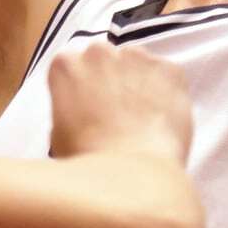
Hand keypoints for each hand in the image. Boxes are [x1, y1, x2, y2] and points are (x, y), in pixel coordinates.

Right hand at [49, 42, 192, 167]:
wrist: (132, 174)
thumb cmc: (88, 161)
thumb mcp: (58, 136)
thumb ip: (67, 110)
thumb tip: (81, 112)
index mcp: (66, 66)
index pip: (72, 66)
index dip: (82, 88)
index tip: (89, 106)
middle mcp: (100, 52)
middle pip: (105, 58)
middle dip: (109, 78)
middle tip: (115, 112)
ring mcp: (137, 57)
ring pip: (137, 63)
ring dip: (137, 81)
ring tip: (141, 116)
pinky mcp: (169, 69)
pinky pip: (166, 75)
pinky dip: (166, 91)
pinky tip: (161, 119)